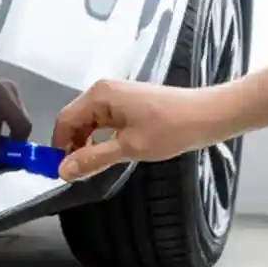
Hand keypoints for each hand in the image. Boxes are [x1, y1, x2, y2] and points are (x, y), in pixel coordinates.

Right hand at [51, 79, 242, 180]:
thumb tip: (62, 171)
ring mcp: (117, 96)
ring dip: (86, 145)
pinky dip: (100, 139)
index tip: (61, 172)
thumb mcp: (128, 148)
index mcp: (99, 96)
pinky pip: (103, 122)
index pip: (64, 121)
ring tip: (92, 168)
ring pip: (89, 123)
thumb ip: (92, 159)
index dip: (59, 147)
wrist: (208, 115)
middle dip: (72, 146)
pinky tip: (107, 155)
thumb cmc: (170, 129)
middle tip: (77, 174)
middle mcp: (104, 91)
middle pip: (75, 121)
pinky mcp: (128, 104)